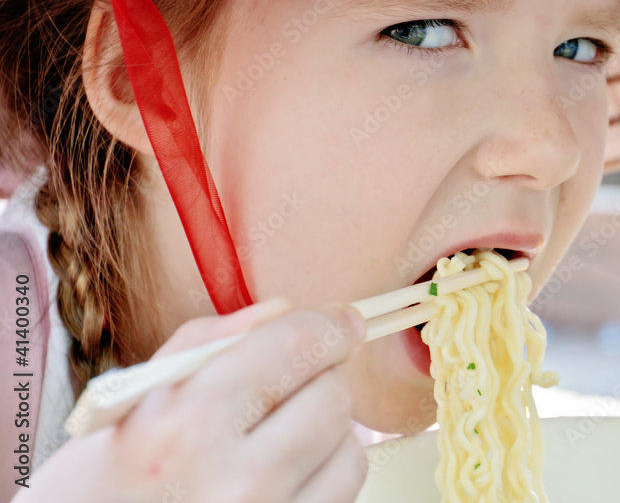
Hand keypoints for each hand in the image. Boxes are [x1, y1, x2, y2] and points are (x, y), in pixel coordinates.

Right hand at [15, 298, 367, 502]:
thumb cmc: (94, 489)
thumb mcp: (128, 405)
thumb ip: (206, 344)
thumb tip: (282, 310)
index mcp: (183, 426)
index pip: (294, 347)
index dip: (329, 326)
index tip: (341, 323)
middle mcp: (233, 482)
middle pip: (332, 396)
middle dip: (320, 380)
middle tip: (293, 386)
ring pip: (350, 450)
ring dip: (326, 433)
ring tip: (277, 439)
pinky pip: (342, 495)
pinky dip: (324, 476)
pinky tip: (283, 476)